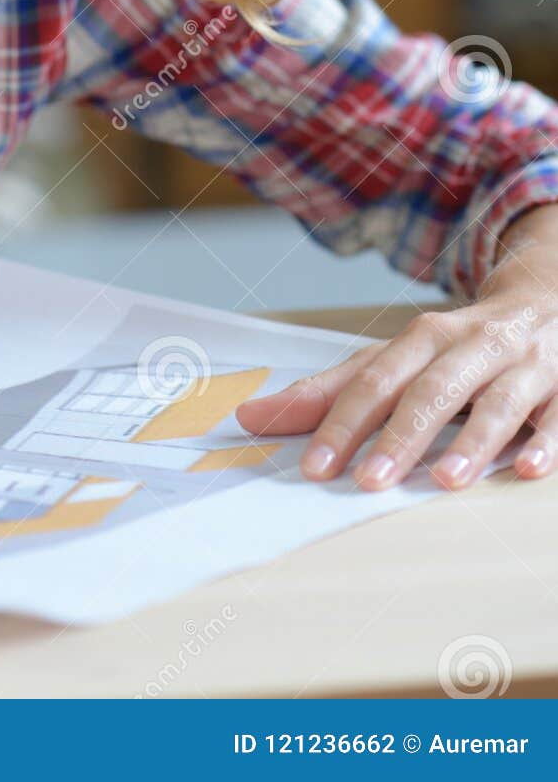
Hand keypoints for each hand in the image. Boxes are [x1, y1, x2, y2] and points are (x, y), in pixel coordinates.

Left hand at [235, 208, 557, 491]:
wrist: (547, 300)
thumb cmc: (458, 344)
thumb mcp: (398, 358)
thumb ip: (332, 390)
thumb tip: (253, 417)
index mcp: (425, 337)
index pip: (375, 379)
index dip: (343, 422)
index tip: (314, 467)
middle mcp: (471, 345)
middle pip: (432, 388)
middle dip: (401, 434)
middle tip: (370, 481)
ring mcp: (522, 364)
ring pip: (499, 401)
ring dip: (474, 441)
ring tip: (446, 481)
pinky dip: (546, 441)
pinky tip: (528, 469)